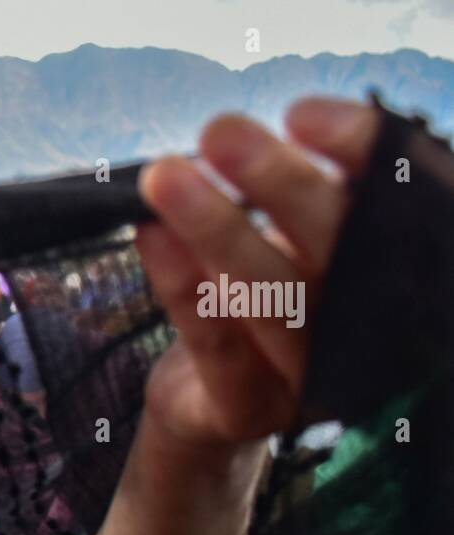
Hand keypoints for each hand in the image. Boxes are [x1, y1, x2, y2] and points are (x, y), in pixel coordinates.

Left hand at [135, 97, 379, 449]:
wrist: (205, 400)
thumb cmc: (256, 298)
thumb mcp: (287, 240)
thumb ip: (286, 196)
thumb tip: (239, 135)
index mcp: (393, 273)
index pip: (394, 204)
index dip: (359, 154)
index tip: (300, 113)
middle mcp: (370, 331)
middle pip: (337, 249)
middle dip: (278, 184)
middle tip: (221, 131)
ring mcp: (314, 378)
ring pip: (272, 297)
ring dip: (216, 229)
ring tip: (165, 176)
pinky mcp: (251, 410)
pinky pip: (215, 342)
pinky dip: (180, 284)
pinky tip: (150, 236)